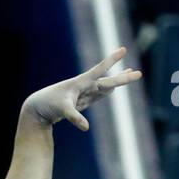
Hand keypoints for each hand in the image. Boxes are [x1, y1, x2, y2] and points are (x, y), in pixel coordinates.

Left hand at [24, 47, 141, 130]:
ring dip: (118, 81)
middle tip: (139, 74)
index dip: (112, 60)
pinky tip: (112, 89)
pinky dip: (106, 92)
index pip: (100, 69)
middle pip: (108, 81)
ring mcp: (84, 93)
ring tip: (131, 74)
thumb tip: (86, 128)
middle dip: (123, 78)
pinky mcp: (81, 101)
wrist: (39, 107)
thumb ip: (74, 118)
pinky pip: (97, 96)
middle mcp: (85, 86)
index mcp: (82, 82)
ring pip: (105, 86)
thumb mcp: (62, 110)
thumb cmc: (49, 104)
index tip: (123, 50)